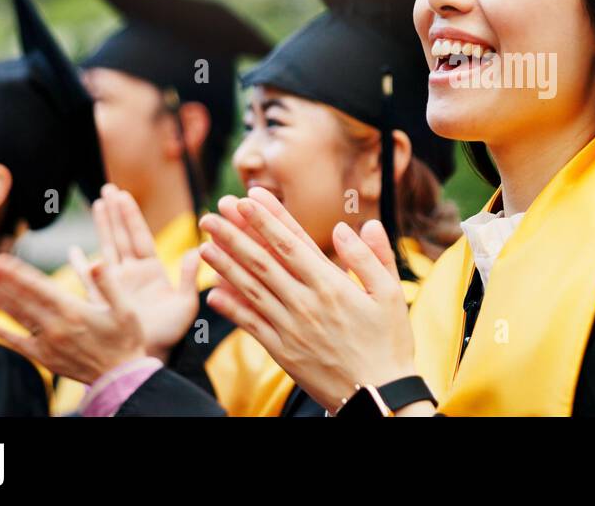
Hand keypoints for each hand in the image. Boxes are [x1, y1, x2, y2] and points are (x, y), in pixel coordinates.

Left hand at [0, 254, 147, 384]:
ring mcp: (47, 343)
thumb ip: (108, 283)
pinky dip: (1, 333)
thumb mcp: (126, 309)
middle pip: (20, 299)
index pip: (37, 286)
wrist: (122, 376)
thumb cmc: (126, 340)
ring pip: (16, 317)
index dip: (15, 272)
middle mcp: (55, 326)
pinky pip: (18, 343)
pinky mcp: (44, 358)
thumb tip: (97, 261)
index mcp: (73, 310)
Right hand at [82, 185, 199, 358]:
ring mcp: (114, 284)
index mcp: (151, 271)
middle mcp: (132, 274)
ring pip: (106, 248)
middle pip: (121, 236)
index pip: (139, 236)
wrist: (150, 357)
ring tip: (97, 204)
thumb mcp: (185, 304)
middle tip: (108, 189)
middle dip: (114, 213)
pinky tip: (71, 251)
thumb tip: (197, 250)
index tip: (122, 195)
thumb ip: (188, 277)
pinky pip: (88, 277)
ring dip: (102, 227)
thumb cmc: (170, 334)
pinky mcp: (101, 298)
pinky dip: (79, 265)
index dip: (130, 216)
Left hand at [198, 187, 417, 412]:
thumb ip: (370, 257)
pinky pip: (251, 325)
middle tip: (212, 214)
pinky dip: (230, 308)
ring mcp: (290, 328)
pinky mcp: (282, 351)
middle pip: (264, 262)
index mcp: (332, 286)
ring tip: (204, 245)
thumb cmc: (390, 342)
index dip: (269, 219)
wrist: (378, 395)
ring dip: (225, 266)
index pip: (293, 243)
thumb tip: (351, 226)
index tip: (249, 198)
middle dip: (236, 235)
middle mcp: (306, 303)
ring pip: (251, 290)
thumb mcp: (391, 295)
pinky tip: (212, 293)